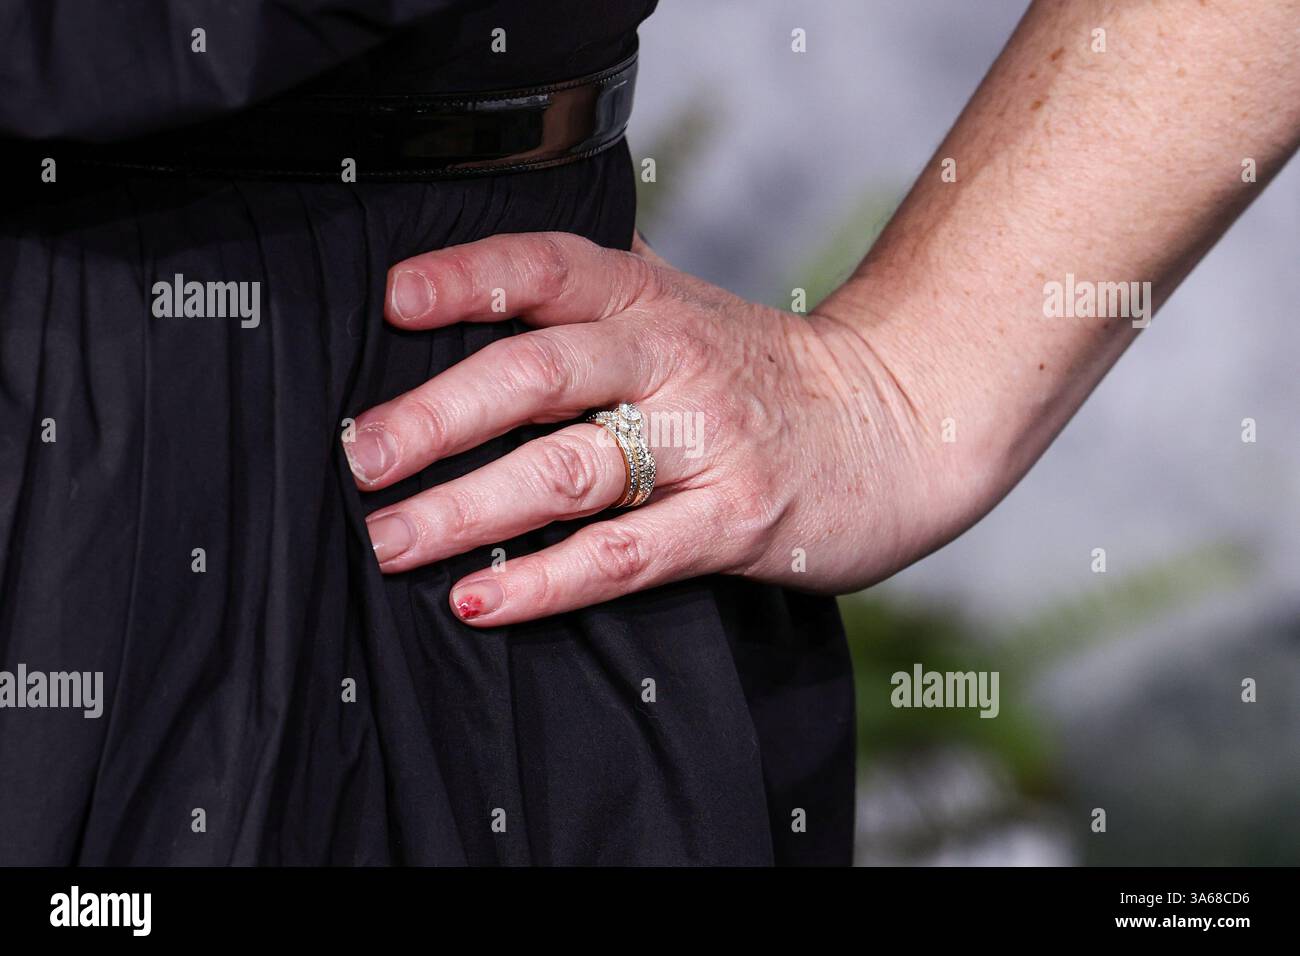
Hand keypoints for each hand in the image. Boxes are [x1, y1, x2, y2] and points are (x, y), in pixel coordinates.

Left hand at [344, 232, 956, 625]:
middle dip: (438, 416)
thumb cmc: (766, 374)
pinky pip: (624, 554)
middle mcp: (673, 360)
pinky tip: (481, 598)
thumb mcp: (687, 310)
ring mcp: (707, 442)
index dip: (469, 277)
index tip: (393, 302)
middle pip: (539, 373)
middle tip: (362, 458)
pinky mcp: (735, 521)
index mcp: (651, 300)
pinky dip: (546, 579)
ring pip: (570, 469)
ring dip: (469, 507)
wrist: (898, 421)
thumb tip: (478, 297)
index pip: (547, 267)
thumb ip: (599, 300)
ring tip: (392, 540)